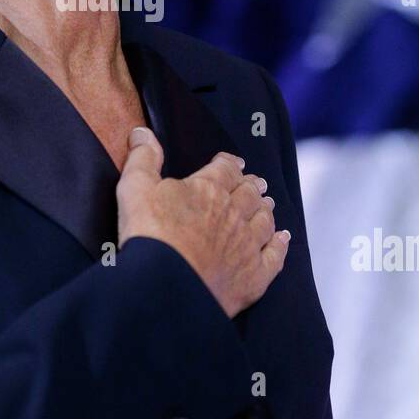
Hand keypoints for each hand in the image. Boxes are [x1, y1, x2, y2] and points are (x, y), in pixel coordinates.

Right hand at [116, 127, 290, 318]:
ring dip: (266, 210)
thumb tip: (142, 132)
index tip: (232, 163)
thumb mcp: (135, 189)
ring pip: (265, 221)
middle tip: (256, 183)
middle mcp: (235, 213)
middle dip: (252, 186)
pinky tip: (283, 238)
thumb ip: (142, 158)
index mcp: (209, 189)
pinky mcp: (254, 276)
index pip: (226, 169)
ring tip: (268, 205)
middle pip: (250, 194)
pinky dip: (281, 245)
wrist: (167, 286)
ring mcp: (247, 245)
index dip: (229, 164)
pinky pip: (275, 256)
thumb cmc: (149, 235)